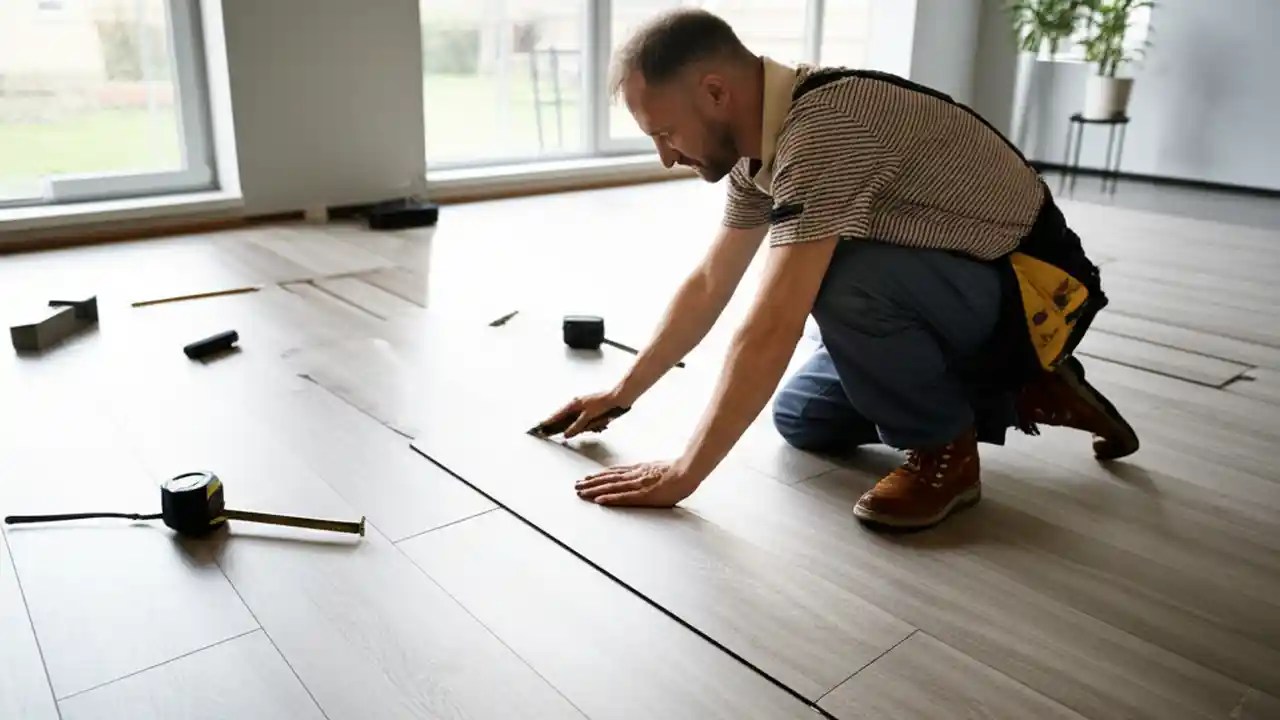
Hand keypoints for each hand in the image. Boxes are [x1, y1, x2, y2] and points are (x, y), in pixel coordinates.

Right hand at [538, 389, 630, 438]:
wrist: (619, 398)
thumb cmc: (603, 403)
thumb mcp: (588, 416)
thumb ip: (577, 426)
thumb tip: (566, 434)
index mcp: (573, 404)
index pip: (556, 416)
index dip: (547, 423)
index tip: (539, 428)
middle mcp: (576, 407)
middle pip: (564, 421)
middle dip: (560, 428)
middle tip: (548, 434)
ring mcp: (583, 410)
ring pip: (577, 424)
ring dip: (584, 427)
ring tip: (593, 425)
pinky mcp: (591, 414)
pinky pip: (587, 423)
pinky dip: (591, 426)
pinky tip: (600, 424)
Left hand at [574, 461, 701, 506]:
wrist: (686, 472)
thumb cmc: (677, 471)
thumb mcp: (657, 466)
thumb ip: (646, 470)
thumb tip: (639, 470)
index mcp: (638, 470)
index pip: (614, 473)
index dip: (599, 476)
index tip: (586, 478)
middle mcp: (634, 476)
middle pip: (608, 479)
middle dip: (591, 483)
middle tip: (576, 486)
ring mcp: (637, 485)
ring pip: (611, 487)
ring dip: (594, 490)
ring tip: (581, 492)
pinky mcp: (643, 495)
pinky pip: (623, 498)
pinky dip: (610, 499)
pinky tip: (598, 501)